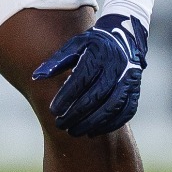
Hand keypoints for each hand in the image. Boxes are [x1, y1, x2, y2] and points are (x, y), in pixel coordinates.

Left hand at [31, 13, 146, 137]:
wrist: (124, 39)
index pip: (82, 79)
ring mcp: (128, 80)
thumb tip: (36, 76)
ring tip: (74, 131)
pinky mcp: (135, 91)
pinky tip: (93, 132)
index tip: (53, 110)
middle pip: (96, 96)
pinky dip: (110, 124)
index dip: (67, 96)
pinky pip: (126, 112)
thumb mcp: (74, 46)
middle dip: (77, 113)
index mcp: (99, 53)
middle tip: (60, 124)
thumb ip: (56, 61)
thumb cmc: (92, 45)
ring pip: (112, 107)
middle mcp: (116, 67)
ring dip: (92, 123)